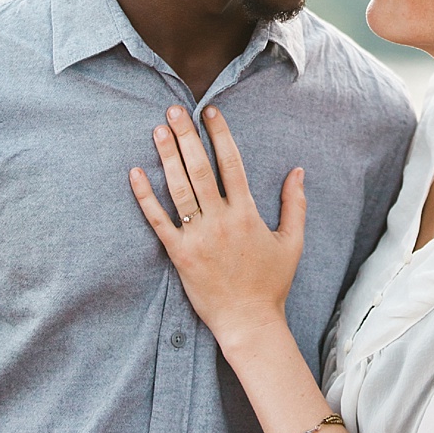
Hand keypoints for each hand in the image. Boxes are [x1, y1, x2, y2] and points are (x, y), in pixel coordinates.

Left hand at [129, 104, 305, 351]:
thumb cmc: (271, 283)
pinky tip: (135, 173)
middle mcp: (221, 221)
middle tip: (174, 109)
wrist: (249, 323)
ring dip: (167, 157)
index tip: (210, 111)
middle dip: (187, 136)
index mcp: (247, 214)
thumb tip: (298, 171)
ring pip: (179, 189)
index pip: (232, 164)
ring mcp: (198, 237)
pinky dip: (145, 197)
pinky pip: (158, 221)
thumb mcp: (292, 242)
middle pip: (201, 169)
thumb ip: (295, 205)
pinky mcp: (179, 254)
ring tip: (158, 130)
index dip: (220, 134)